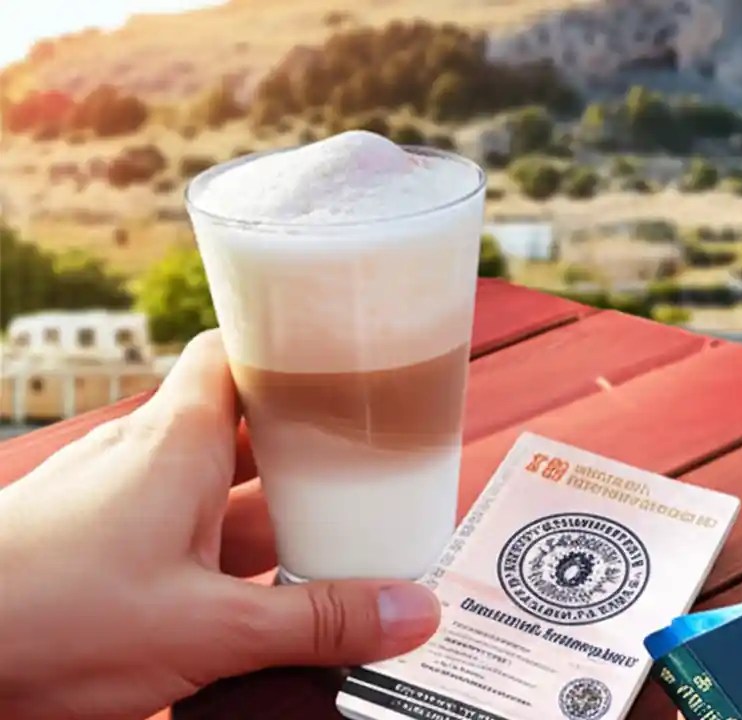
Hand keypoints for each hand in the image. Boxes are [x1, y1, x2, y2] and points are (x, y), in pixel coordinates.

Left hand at [0, 331, 441, 719]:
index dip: (294, 347)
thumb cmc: (49, 617)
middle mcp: (145, 454)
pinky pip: (176, 533)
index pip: (238, 350)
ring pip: (212, 487)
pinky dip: (221, 554)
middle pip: (245, 427)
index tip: (352, 360)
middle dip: (308, 452)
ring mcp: (113, 500)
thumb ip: (317, 621)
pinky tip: (252, 598)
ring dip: (267, 512)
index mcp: (179, 438)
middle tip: (373, 471)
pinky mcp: (91, 547)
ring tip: (332, 542)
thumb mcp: (208, 629)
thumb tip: (413, 613)